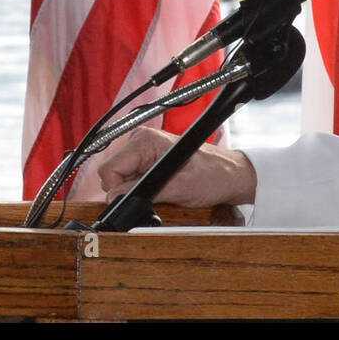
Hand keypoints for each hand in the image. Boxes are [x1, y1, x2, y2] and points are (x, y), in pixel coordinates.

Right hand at [96, 127, 257, 206]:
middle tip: (156, 195)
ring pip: (120, 178)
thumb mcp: (177, 188)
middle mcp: (140, 140)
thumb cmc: (212, 175)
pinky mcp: (147, 158)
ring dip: (136, 190)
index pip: (108, 170)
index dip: (116, 190)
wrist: (230, 175)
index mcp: (145, 140)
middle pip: (112, 173)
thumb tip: (115, 198)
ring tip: (162, 191)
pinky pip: (131, 178)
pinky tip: (160, 189)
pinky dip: (141, 189)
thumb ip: (142, 193)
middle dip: (127, 190)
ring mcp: (143, 149)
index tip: (136, 199)